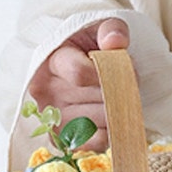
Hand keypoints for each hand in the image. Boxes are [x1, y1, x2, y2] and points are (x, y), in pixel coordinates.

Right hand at [26, 17, 129, 151]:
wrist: (76, 64)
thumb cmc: (90, 46)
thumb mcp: (100, 29)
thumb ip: (111, 29)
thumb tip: (115, 42)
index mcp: (50, 61)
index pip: (80, 74)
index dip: (110, 72)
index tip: (124, 67)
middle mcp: (45, 91)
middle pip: (97, 98)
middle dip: (120, 89)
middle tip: (125, 82)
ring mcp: (53, 117)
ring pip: (101, 119)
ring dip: (119, 109)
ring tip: (116, 96)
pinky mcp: (63, 138)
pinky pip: (96, 142)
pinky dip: (112, 131)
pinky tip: (112, 117)